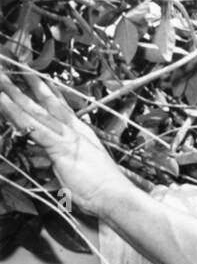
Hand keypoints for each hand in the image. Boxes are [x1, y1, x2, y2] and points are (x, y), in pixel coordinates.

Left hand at [0, 70, 126, 217]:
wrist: (118, 198)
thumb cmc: (104, 193)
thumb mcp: (86, 174)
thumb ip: (69, 165)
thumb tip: (57, 166)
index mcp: (82, 135)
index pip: (61, 107)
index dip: (48, 90)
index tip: (37, 75)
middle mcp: (74, 131)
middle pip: (46, 102)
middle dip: (28, 83)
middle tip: (13, 64)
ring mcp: (67, 137)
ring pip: (35, 110)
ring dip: (15, 92)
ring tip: (1, 75)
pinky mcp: (60, 147)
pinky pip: (33, 126)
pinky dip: (16, 113)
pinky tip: (3, 100)